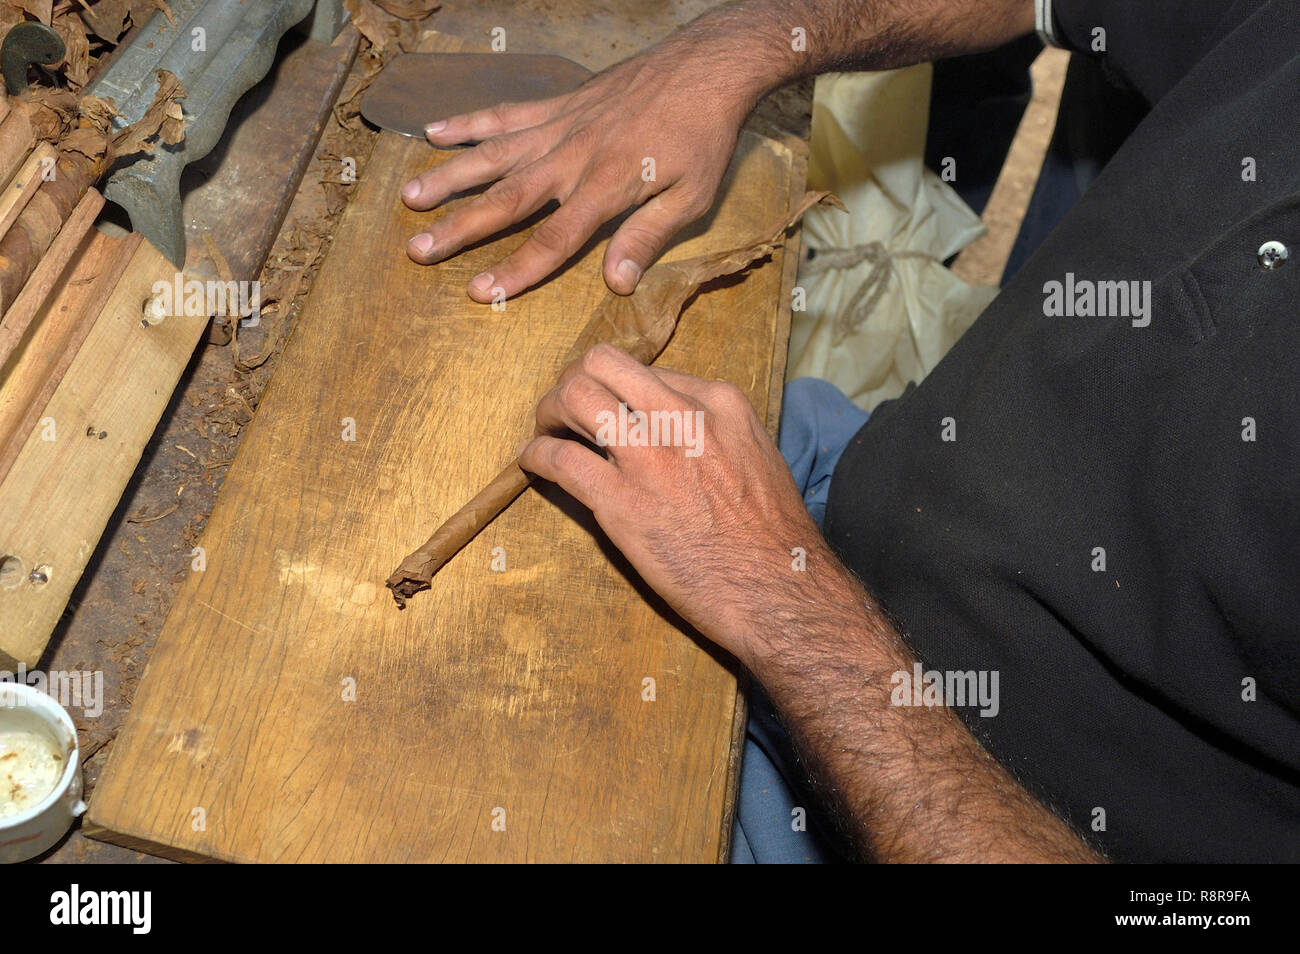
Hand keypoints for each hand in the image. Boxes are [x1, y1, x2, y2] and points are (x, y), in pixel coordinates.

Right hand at [400, 42, 758, 302]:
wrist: (704, 66)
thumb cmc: (702, 137)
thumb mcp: (692, 197)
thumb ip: (648, 237)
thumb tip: (616, 285)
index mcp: (604, 188)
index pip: (552, 241)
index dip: (514, 269)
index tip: (479, 292)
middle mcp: (571, 158)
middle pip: (506, 199)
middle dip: (459, 228)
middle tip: (417, 249)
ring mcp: (560, 126)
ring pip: (494, 154)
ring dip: (449, 175)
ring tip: (410, 196)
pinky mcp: (560, 103)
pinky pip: (507, 113)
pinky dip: (470, 122)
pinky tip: (436, 131)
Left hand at [518, 344, 829, 667]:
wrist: (777, 590)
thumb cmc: (771, 535)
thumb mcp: (754, 454)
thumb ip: (711, 430)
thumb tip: (666, 426)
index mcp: (718, 402)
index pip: (645, 369)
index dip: (615, 388)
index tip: (605, 410)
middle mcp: (683, 416)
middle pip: (602, 363)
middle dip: (573, 381)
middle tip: (564, 412)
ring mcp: (651, 457)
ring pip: (574, 395)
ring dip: (549, 412)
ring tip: (546, 433)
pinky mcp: (622, 501)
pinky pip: (560, 458)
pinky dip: (537, 456)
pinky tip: (535, 466)